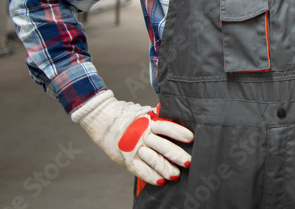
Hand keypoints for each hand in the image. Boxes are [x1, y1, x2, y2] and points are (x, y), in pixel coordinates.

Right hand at [71, 90, 192, 184]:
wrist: (103, 120)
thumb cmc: (128, 117)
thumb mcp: (144, 114)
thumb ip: (158, 119)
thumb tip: (179, 118)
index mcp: (148, 122)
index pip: (166, 127)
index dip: (179, 132)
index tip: (191, 138)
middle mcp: (142, 135)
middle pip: (162, 146)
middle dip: (176, 155)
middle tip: (188, 162)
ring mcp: (134, 148)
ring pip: (152, 160)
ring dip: (165, 169)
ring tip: (176, 175)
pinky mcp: (127, 159)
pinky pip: (140, 170)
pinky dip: (151, 176)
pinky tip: (161, 181)